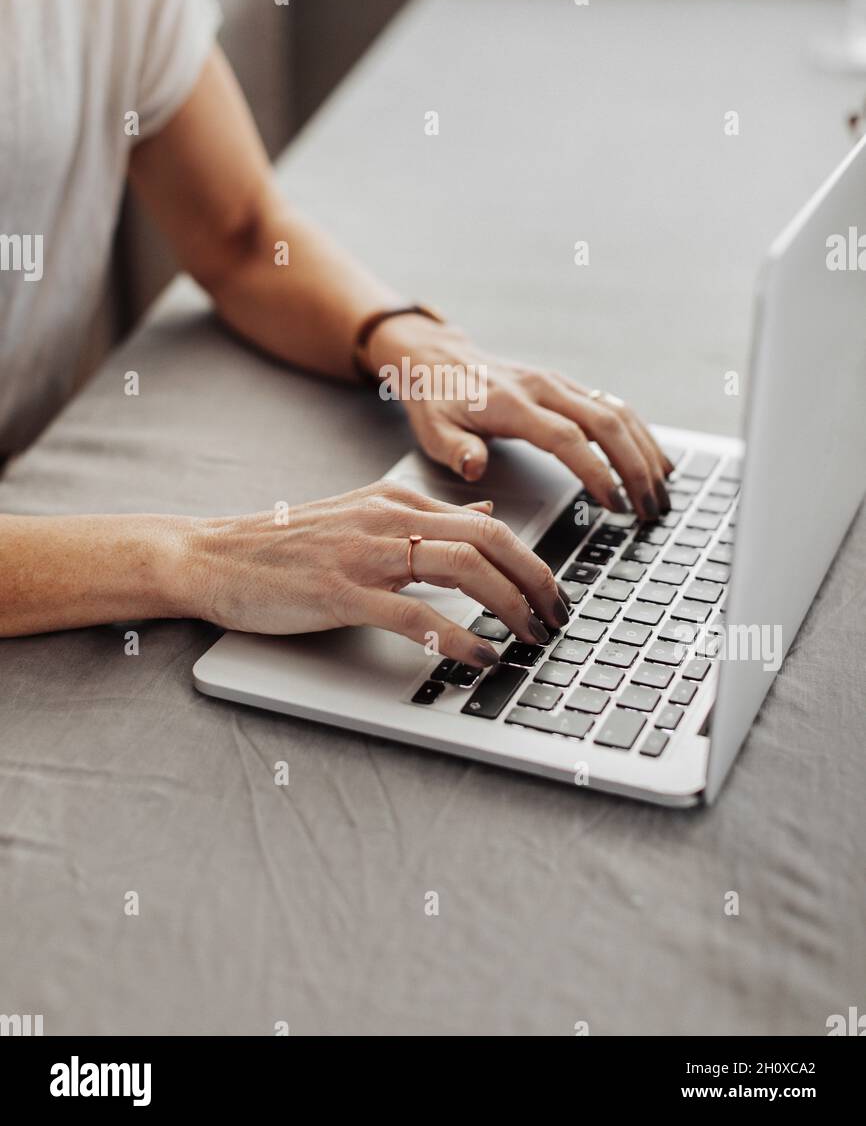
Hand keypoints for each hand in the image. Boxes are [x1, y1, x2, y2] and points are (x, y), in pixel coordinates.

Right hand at [183, 479, 570, 663]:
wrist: (214, 556)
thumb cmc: (287, 546)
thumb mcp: (365, 516)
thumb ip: (426, 517)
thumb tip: (485, 509)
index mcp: (397, 501)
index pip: (488, 522)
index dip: (533, 560)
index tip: (554, 594)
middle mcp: (387, 519)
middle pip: (489, 540)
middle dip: (536, 582)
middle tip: (559, 619)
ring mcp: (364, 555)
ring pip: (463, 568)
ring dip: (509, 607)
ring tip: (530, 639)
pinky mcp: (340, 592)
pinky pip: (414, 614)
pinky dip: (457, 637)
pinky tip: (479, 657)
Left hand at [366, 315, 672, 519]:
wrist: (437, 358)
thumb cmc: (436, 401)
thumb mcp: (433, 430)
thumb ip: (456, 451)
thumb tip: (475, 467)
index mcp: (513, 404)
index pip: (566, 439)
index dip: (596, 472)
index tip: (615, 504)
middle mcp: (543, 388)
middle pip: (605, 423)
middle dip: (636, 468)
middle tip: (651, 508)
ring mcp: (559, 384)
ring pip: (617, 412)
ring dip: (645, 451)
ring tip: (662, 490)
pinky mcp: (567, 386)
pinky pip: (613, 406)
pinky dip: (639, 433)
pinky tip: (654, 459)